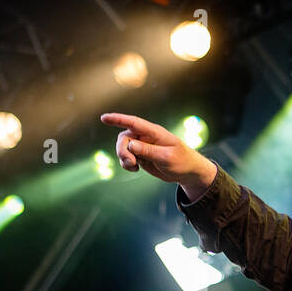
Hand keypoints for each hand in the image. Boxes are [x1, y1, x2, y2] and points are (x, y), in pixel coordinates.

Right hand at [100, 112, 217, 198]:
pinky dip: (126, 164)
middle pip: (124, 138)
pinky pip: (126, 157)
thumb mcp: (166, 157)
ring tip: (134, 167)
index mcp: (154, 132)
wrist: (188, 172)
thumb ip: (148, 151)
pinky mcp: (141, 156)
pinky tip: (135, 169)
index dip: (118, 119)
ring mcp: (143, 146)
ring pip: (123, 148)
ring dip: (123, 158)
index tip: (104, 118)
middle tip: (131, 163)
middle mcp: (146, 137)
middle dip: (122, 150)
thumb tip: (130, 145)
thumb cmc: (181, 161)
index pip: (134, 123)